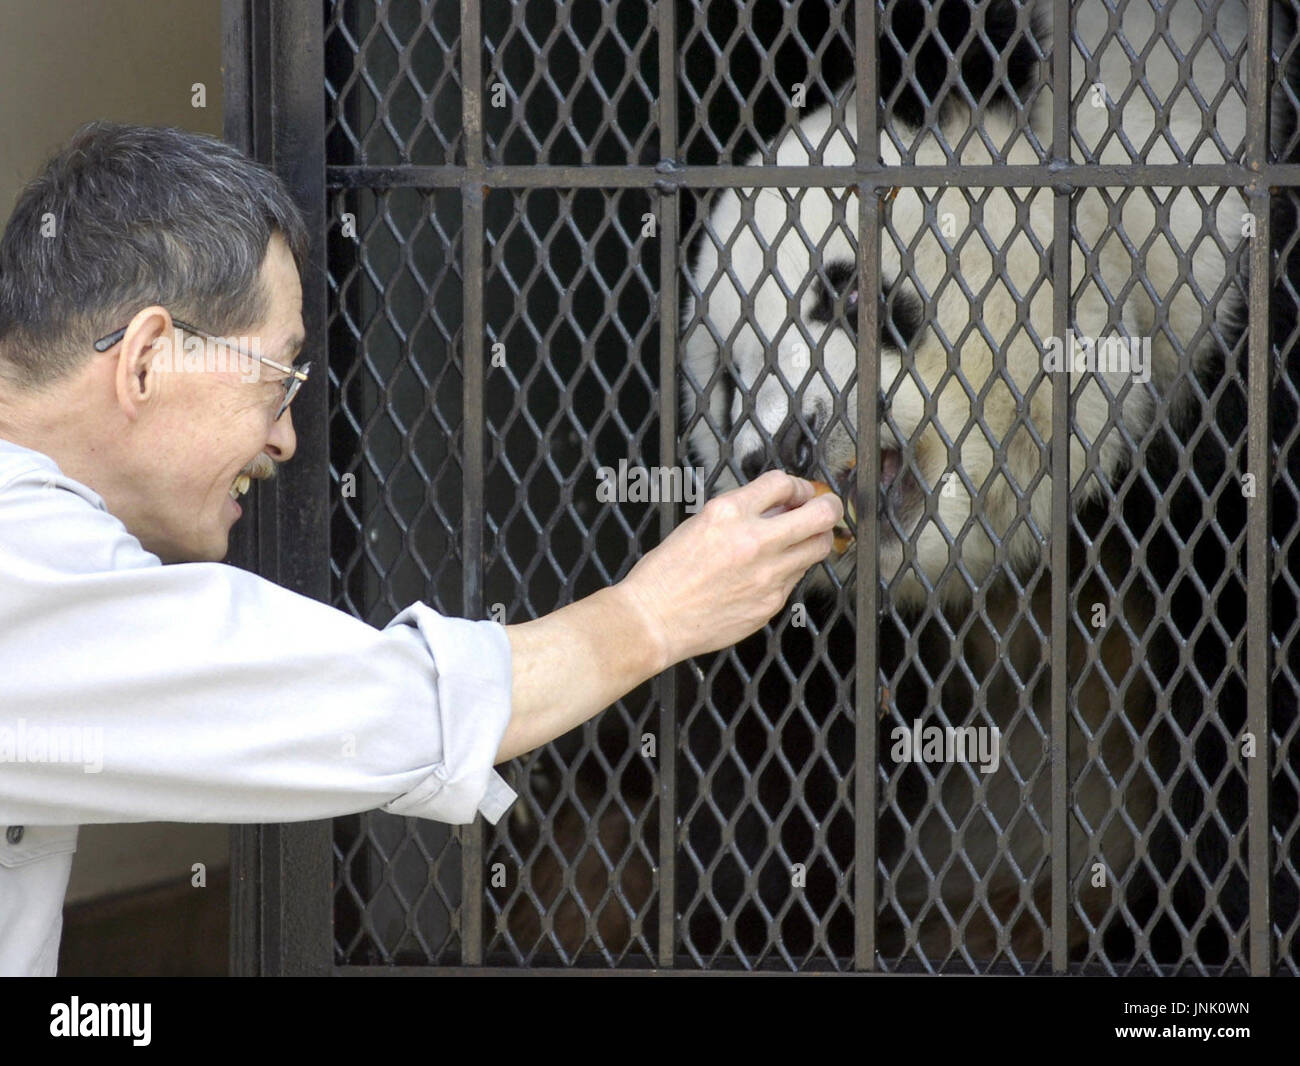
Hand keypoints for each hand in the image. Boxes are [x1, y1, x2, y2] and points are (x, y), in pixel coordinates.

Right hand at [612, 470, 841, 669]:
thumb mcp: (699, 524)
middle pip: (819, 514)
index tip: (797, 493)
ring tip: (803, 539)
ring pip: (818, 548)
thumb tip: (776, 507)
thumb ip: (740, 513)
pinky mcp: (771, 602)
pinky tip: (771, 571)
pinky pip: (796, 578)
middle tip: (825, 508)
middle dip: (828, 507)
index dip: (796, 485)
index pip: (782, 483)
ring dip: (816, 538)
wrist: (654, 619)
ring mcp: (767, 574)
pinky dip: (791, 569)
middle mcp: (753, 541)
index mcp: (728, 513)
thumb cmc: (666, 574)